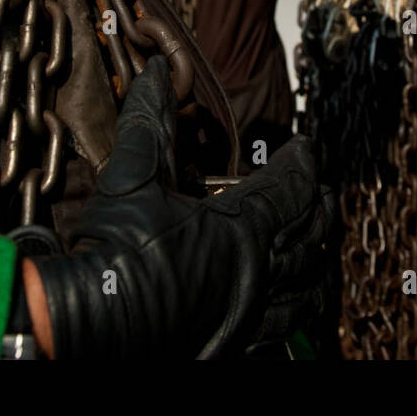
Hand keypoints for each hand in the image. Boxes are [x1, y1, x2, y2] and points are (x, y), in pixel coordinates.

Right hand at [27, 55, 332, 357]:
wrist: (92, 327)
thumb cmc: (117, 251)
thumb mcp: (132, 176)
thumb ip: (151, 121)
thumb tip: (157, 72)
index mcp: (241, 227)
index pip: (289, 186)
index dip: (302, 162)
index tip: (306, 145)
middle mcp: (256, 270)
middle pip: (308, 235)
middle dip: (318, 209)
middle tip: (324, 191)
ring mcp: (249, 312)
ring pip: (303, 286)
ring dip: (315, 261)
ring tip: (321, 248)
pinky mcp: (235, 343)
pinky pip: (283, 328)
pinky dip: (297, 310)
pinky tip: (296, 306)